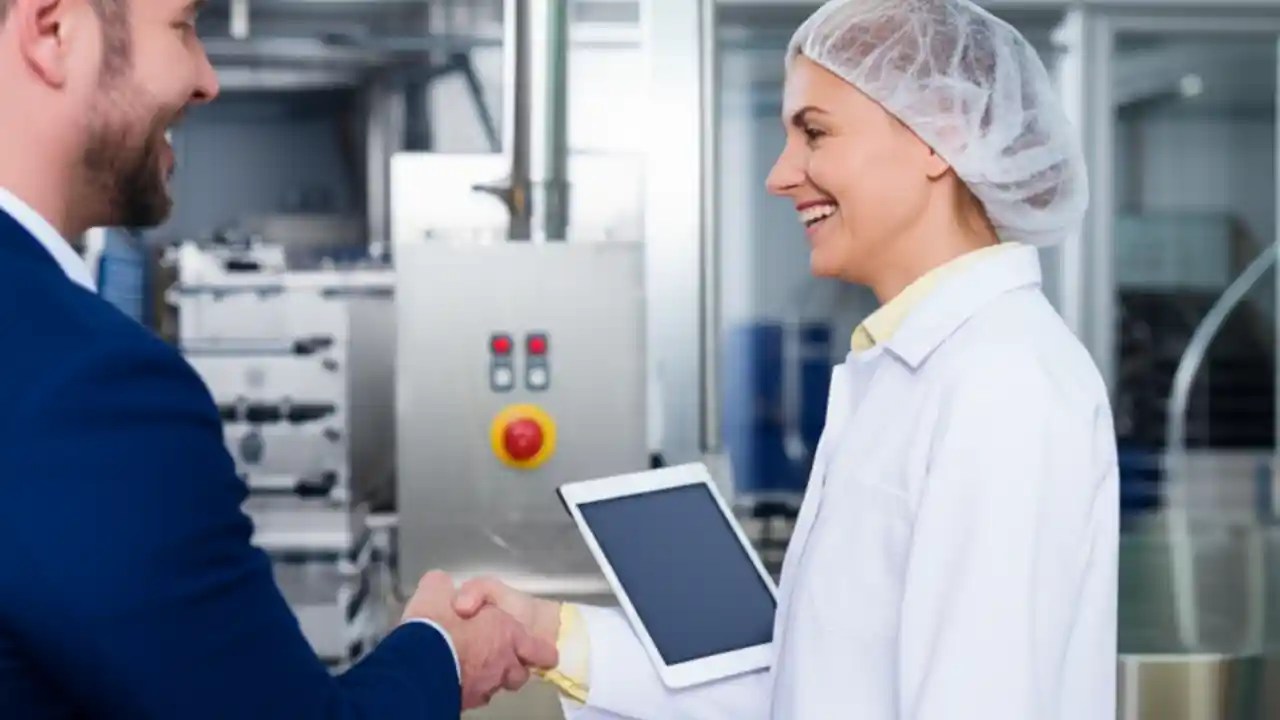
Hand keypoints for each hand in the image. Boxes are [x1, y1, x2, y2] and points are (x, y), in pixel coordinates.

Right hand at [403, 571, 558, 709]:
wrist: (419, 662)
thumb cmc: (437, 622)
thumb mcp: (438, 589)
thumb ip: (447, 587)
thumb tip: (450, 591)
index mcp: (507, 633)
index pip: (536, 648)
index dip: (540, 650)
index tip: (545, 654)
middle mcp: (503, 663)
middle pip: (518, 673)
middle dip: (513, 667)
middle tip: (500, 659)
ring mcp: (486, 686)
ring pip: (496, 686)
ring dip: (489, 678)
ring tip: (475, 670)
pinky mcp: (465, 702)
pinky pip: (473, 695)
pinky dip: (468, 688)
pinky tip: (454, 680)